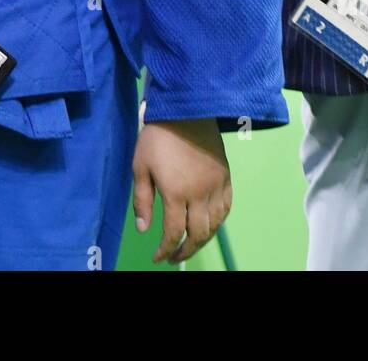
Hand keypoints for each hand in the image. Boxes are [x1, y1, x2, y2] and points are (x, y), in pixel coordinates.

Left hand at [132, 118, 231, 263]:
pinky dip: (219, 221)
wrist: (184, 110)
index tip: (158, 257)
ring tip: (191, 243)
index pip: (174, 233)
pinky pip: (227, 207)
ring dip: (203, 239)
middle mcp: (199, 194)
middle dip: (185, 250)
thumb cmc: (157, 138)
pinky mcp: (226, 176)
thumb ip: (142, 201)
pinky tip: (210, 224)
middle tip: (174, 256)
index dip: (166, 250)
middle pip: (198, 234)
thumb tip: (144, 230)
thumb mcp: (140, 167)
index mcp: (176, 193)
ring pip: (215, 224)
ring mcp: (216, 186)